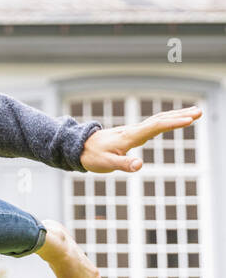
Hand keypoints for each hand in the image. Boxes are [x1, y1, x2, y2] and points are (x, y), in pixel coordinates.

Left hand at [80, 106, 202, 172]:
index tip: (189, 120)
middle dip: (180, 116)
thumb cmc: (93, 157)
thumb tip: (139, 165)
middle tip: (199, 112)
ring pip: (158, 120)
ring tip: (194, 112)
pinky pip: (154, 124)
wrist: (79, 147)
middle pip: (160, 120)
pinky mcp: (133, 133)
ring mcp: (133, 130)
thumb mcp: (106, 164)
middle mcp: (133, 130)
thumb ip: (123, 164)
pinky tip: (174, 119)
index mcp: (129, 136)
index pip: (154, 127)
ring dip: (176, 115)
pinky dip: (167, 120)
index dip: (172, 123)